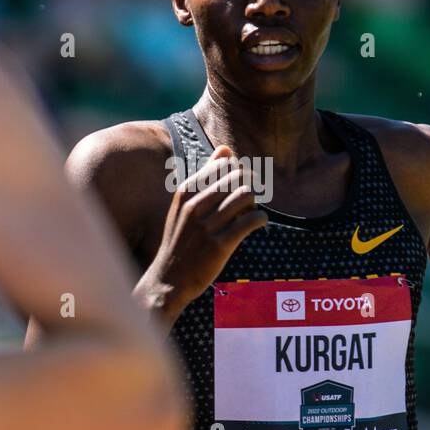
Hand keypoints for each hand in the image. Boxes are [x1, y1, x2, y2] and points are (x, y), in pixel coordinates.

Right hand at [146, 145, 268, 306]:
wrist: (168, 279)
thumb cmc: (180, 240)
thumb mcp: (184, 205)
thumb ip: (204, 176)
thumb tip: (225, 149)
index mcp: (186, 193)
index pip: (222, 165)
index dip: (237, 172)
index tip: (238, 186)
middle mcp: (195, 206)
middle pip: (237, 176)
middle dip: (250, 184)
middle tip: (249, 199)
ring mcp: (207, 226)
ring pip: (246, 195)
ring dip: (255, 202)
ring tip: (251, 212)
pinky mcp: (220, 245)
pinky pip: (251, 221)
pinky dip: (261, 219)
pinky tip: (258, 224)